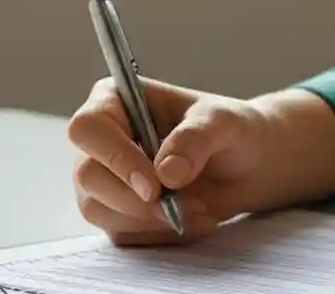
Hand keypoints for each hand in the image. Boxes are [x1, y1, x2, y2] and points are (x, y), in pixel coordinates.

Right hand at [68, 79, 334, 246]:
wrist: (247, 166)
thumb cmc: (232, 130)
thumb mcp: (224, 123)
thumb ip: (196, 138)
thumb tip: (166, 173)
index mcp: (115, 100)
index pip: (89, 127)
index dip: (115, 157)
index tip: (154, 186)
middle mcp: (100, 140)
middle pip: (88, 175)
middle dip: (135, 200)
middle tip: (183, 207)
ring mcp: (103, 178)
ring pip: (98, 210)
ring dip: (151, 220)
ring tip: (201, 211)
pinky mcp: (115, 212)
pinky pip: (122, 234)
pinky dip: (160, 235)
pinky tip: (195, 222)